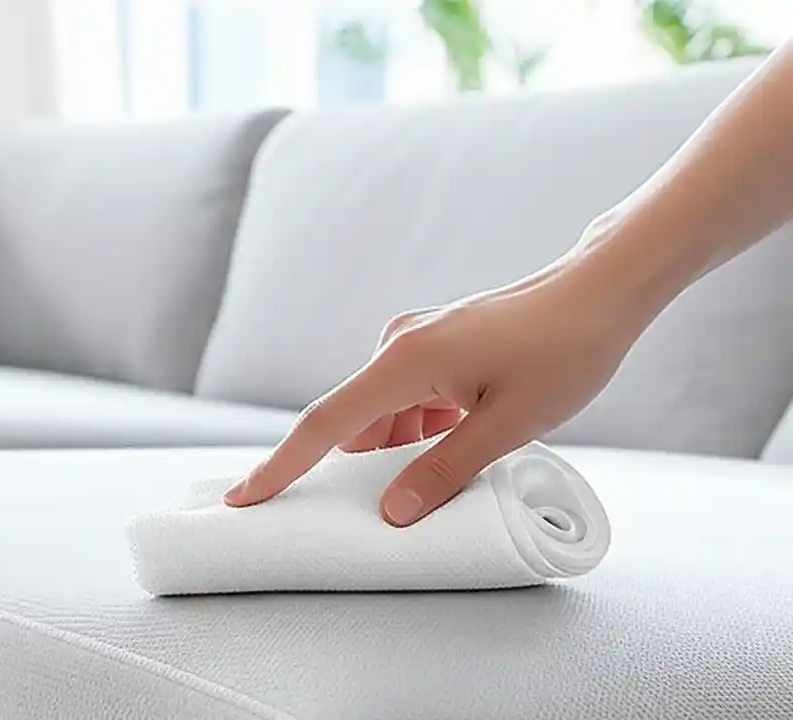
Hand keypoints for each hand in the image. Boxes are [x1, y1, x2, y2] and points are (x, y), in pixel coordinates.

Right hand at [223, 233, 659, 526]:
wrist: (602, 291)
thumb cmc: (564, 352)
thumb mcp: (508, 426)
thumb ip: (444, 471)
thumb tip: (392, 513)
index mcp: (404, 361)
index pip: (325, 425)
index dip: (281, 467)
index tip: (243, 499)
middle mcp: (397, 345)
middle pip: (351, 422)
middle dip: (353, 471)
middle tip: (358, 517)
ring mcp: (415, 343)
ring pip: (383, 415)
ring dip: (397, 451)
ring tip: (439, 475)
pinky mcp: (434, 346)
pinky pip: (406, 400)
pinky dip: (418, 430)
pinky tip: (457, 443)